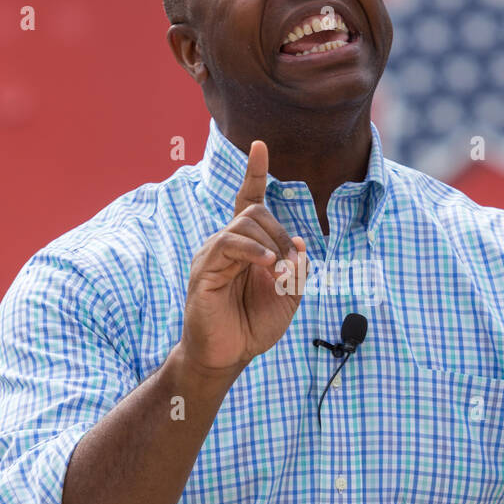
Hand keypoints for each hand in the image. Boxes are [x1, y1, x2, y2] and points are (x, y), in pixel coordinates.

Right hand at [182, 140, 308, 372]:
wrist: (227, 356)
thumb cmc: (253, 326)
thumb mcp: (289, 297)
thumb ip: (297, 268)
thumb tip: (299, 242)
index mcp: (247, 247)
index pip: (249, 201)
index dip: (254, 173)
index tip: (259, 146)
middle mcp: (227, 244)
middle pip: (256, 212)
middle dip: (282, 233)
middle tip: (290, 267)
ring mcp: (213, 254)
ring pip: (245, 223)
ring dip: (273, 245)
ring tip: (279, 273)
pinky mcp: (205, 268)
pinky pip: (229, 243)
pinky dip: (254, 250)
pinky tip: (268, 265)